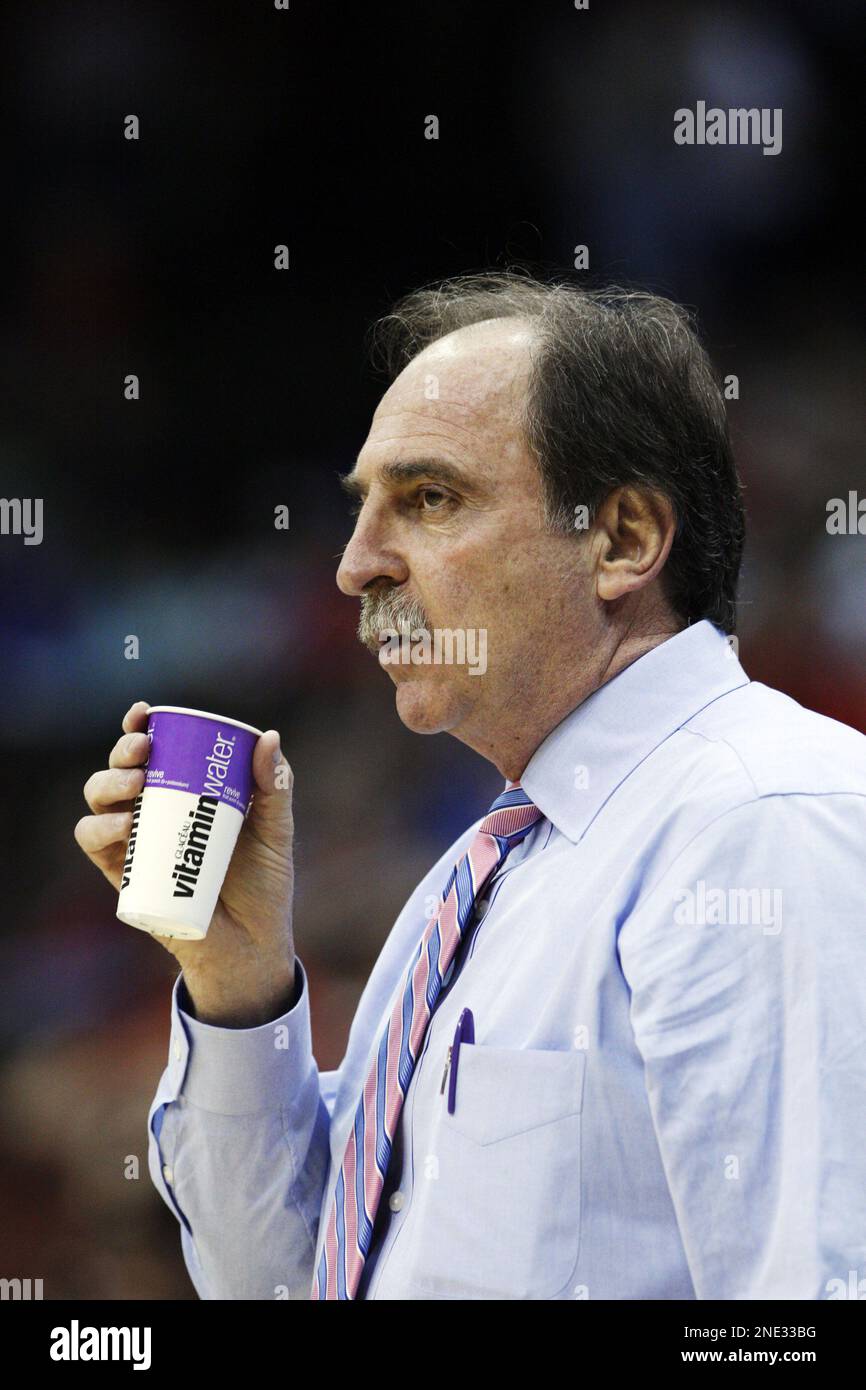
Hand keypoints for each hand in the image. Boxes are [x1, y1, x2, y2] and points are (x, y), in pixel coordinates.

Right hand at [75, 701, 296, 1025]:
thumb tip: (268, 736)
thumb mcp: (276, 830)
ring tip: (137, 785)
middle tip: (144, 751)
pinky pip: (94, 844)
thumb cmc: (264, 885)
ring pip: (99, 799)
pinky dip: (98, 828)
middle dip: (123, 750)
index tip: (145, 714)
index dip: (139, 727)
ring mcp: (136, 843)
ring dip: (108, 784)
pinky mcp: (125, 876)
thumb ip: (274, 787)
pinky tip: (124, 824)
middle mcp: (154, 812)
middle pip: (121, 768)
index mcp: (185, 793)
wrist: (253, 944)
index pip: (153, 751)